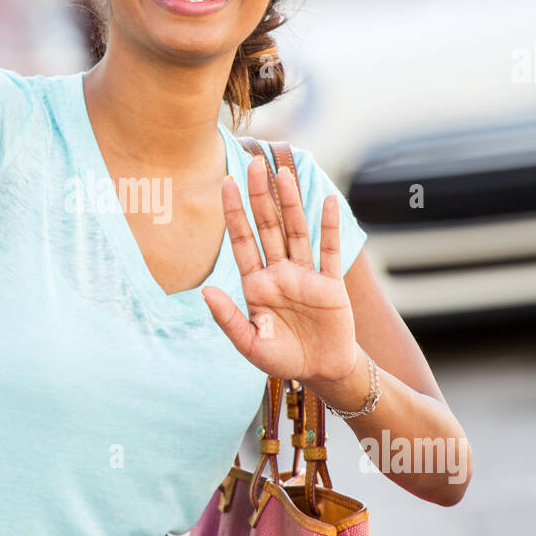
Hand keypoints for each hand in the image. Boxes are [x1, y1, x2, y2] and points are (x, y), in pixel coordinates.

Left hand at [201, 158, 358, 387]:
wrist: (321, 372)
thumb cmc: (282, 358)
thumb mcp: (249, 344)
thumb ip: (228, 319)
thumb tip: (204, 292)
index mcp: (255, 284)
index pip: (242, 241)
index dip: (233, 212)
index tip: (225, 183)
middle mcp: (279, 273)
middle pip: (267, 227)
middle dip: (259, 197)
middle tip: (253, 164)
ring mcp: (305, 275)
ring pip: (296, 231)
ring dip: (291, 203)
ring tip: (284, 174)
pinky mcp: (330, 284)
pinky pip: (330, 251)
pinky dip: (329, 227)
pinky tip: (326, 201)